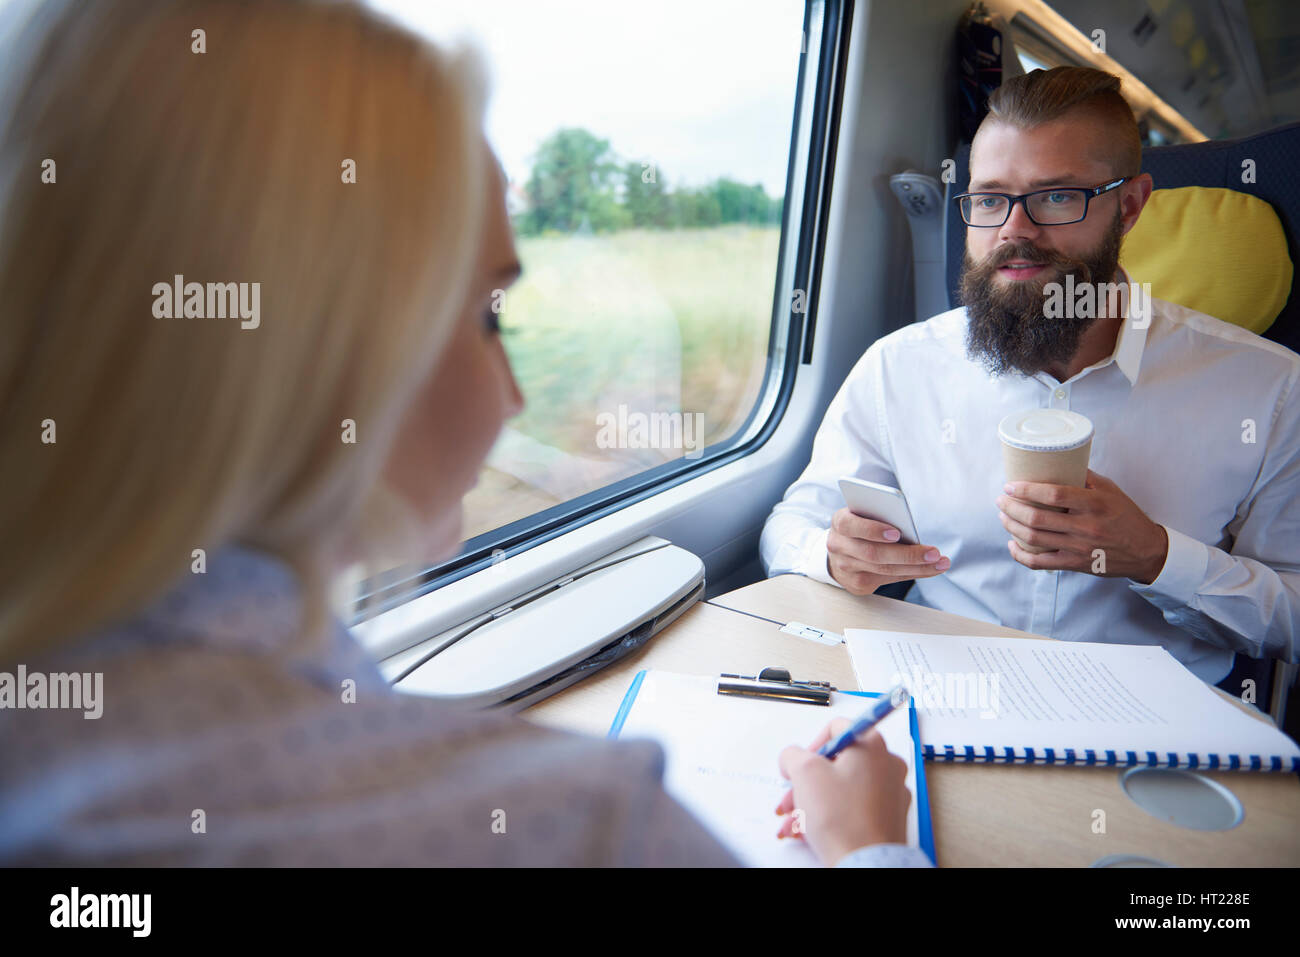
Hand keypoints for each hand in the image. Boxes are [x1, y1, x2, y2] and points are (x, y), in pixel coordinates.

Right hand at [774, 718, 910, 865]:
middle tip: (791, 798)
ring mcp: (891, 792)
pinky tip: (810, 831)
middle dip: (806, 782)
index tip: (799, 767)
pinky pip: (854, 808)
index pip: (836, 729)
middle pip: (837, 763)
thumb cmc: (841, 818)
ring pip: (842, 788)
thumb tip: (793, 757)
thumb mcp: (804, 772)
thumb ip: (793, 754)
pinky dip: (831, 816)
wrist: (865, 862)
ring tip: (793, 822)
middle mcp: (887, 764)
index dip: (810, 747)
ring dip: (812, 802)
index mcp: (872, 744)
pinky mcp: (889, 817)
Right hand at [826, 507, 949, 594]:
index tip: (896, 533)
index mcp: (840, 522)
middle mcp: (839, 546)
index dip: (873, 530)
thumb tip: (907, 529)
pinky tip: (930, 569)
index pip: (851, 526)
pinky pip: (889, 579)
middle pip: (874, 553)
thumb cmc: (858, 528)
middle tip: (934, 553)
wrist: (838, 553)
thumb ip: (877, 518)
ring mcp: (847, 568)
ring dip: (917, 567)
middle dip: (907, 554)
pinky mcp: (858, 583)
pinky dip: (913, 574)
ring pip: (885, 569)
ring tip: (940, 562)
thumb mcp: (862, 515)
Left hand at [995, 469, 1168, 582]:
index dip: (1026, 490)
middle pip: (1037, 518)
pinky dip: (1021, 554)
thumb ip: (1084, 477)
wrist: (1146, 550)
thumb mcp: (1110, 490)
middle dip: (1011, 508)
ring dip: (1011, 527)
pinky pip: (1040, 563)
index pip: (1053, 495)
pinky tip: (1012, 544)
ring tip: (1003, 516)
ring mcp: (1079, 548)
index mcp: (1094, 504)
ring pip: (1034, 539)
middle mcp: (1085, 526)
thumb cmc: (1126, 515)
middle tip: (1001, 500)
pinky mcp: (1075, 564)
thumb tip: (1057, 460)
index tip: (1010, 485)